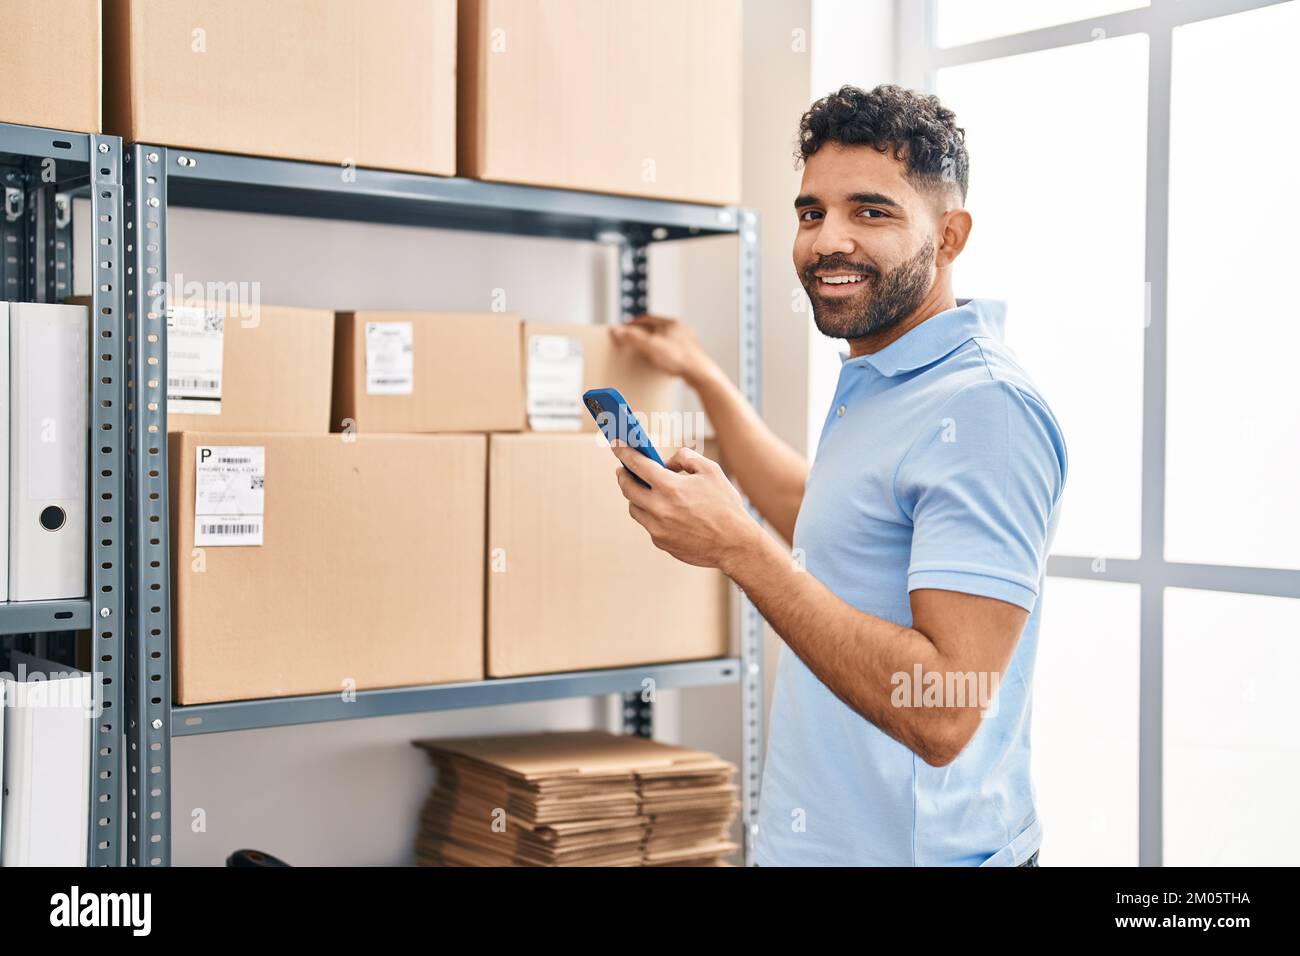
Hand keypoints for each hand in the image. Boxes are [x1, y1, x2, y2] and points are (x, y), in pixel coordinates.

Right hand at [609, 314, 716, 387]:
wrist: (700, 374)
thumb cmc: (679, 359)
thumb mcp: (651, 347)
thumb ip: (633, 338)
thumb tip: (617, 330)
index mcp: (671, 323)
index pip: (648, 318)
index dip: (634, 323)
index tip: (625, 327)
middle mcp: (681, 329)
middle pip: (657, 327)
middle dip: (644, 332)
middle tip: (633, 338)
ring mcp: (687, 340)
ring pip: (666, 338)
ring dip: (655, 342)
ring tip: (645, 349)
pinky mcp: (690, 353)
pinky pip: (673, 349)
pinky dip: (664, 351)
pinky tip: (661, 360)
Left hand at [610, 443, 758, 571]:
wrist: (735, 544)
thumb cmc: (725, 505)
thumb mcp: (711, 471)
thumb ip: (685, 458)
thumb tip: (665, 462)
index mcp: (670, 487)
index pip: (637, 464)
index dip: (624, 452)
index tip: (616, 445)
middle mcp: (659, 509)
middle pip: (627, 488)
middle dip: (623, 474)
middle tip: (623, 468)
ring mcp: (657, 528)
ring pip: (634, 508)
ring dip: (634, 496)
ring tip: (640, 488)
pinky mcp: (661, 542)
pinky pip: (648, 524)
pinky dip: (651, 514)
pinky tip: (660, 509)